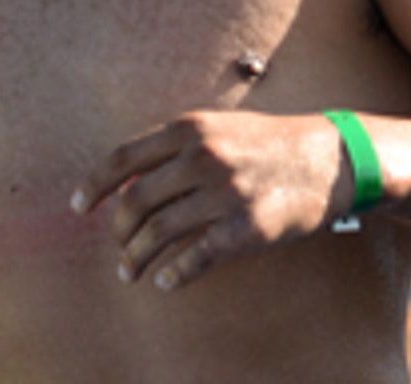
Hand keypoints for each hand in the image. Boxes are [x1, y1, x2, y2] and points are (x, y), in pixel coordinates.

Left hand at [72, 110, 354, 291]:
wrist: (331, 159)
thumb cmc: (270, 143)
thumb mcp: (220, 127)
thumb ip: (177, 147)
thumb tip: (129, 182)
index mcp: (190, 129)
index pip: (123, 159)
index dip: (94, 186)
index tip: (79, 208)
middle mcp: (203, 157)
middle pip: (136, 202)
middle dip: (119, 232)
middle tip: (118, 247)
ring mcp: (224, 193)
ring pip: (159, 233)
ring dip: (137, 258)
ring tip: (130, 271)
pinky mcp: (246, 227)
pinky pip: (196, 257)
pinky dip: (175, 274)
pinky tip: (166, 281)